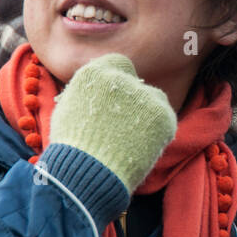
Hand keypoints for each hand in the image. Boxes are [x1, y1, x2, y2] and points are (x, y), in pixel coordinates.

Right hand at [48, 53, 176, 193]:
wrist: (86, 172)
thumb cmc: (72, 149)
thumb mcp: (69, 110)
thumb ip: (89, 94)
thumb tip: (100, 92)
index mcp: (94, 73)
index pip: (118, 64)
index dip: (120, 81)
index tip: (118, 98)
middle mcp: (120, 78)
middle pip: (137, 83)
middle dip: (134, 101)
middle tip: (127, 126)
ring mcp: (143, 96)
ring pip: (155, 98)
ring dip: (149, 114)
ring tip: (133, 139)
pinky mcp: (161, 116)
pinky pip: (167, 119)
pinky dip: (160, 132)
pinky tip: (144, 147)